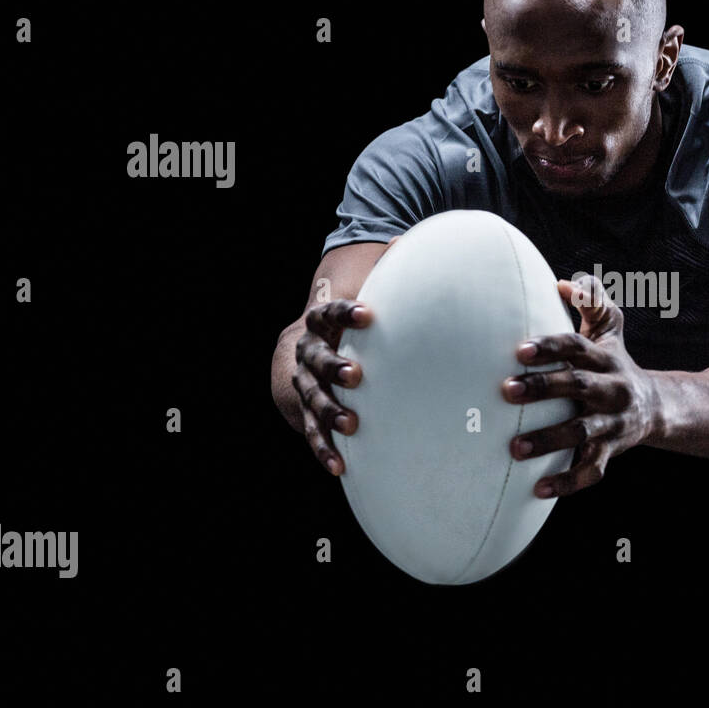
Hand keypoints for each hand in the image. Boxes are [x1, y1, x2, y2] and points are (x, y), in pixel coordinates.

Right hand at [290, 236, 400, 474]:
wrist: (300, 351)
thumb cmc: (347, 325)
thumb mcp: (361, 298)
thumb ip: (383, 274)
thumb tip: (407, 241)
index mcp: (321, 323)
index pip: (330, 313)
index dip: (347, 313)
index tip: (369, 314)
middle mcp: (308, 353)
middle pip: (317, 359)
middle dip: (334, 367)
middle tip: (356, 376)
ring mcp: (305, 385)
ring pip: (312, 398)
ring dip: (330, 412)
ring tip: (351, 425)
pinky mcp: (307, 415)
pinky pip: (313, 434)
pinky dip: (325, 449)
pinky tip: (340, 467)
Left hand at [502, 274, 659, 497]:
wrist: (658, 408)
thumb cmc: (616, 364)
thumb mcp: (610, 330)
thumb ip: (591, 301)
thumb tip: (562, 283)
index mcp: (604, 358)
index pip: (577, 347)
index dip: (550, 347)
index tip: (520, 350)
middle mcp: (611, 389)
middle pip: (578, 386)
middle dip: (543, 388)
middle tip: (506, 391)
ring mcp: (612, 423)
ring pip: (583, 433)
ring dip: (549, 440)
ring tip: (514, 448)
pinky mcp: (611, 452)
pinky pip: (591, 470)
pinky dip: (567, 482)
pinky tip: (538, 489)